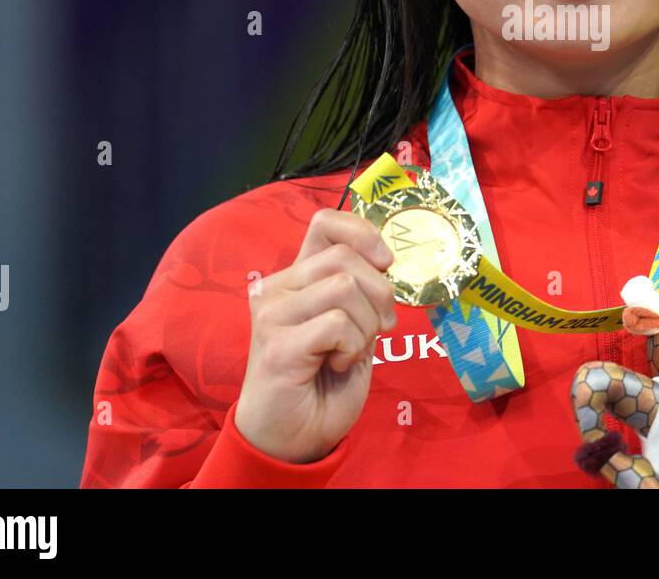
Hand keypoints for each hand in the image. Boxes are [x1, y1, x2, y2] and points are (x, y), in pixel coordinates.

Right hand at [234, 209, 396, 463]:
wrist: (294, 435)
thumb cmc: (325, 379)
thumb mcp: (354, 324)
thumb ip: (361, 290)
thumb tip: (385, 260)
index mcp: (297, 277)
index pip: (326, 222)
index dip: (363, 232)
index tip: (386, 262)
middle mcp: (277, 287)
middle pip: (345, 257)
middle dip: (380, 293)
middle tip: (382, 326)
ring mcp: (272, 314)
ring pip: (344, 287)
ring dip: (365, 325)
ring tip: (351, 351)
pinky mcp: (276, 344)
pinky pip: (337, 324)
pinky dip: (353, 347)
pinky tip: (338, 364)